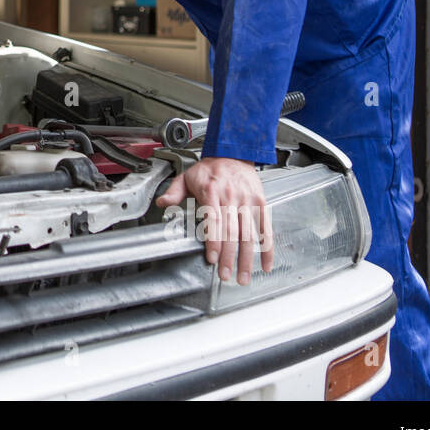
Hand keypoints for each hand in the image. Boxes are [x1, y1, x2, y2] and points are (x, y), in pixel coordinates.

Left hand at [155, 156, 272, 284]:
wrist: (233, 153)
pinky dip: (267, 248)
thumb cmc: (210, 169)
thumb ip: (174, 191)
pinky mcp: (260, 204)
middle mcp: (231, 197)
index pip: (214, 221)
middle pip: (232, 232)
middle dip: (230, 257)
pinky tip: (265, 264)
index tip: (212, 259)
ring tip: (242, 277)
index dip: (214, 242)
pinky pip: (266, 229)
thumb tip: (162, 203)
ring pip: (249, 234)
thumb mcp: (187, 176)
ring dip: (247, 258)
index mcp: (211, 191)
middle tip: (226, 276)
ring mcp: (248, 201)